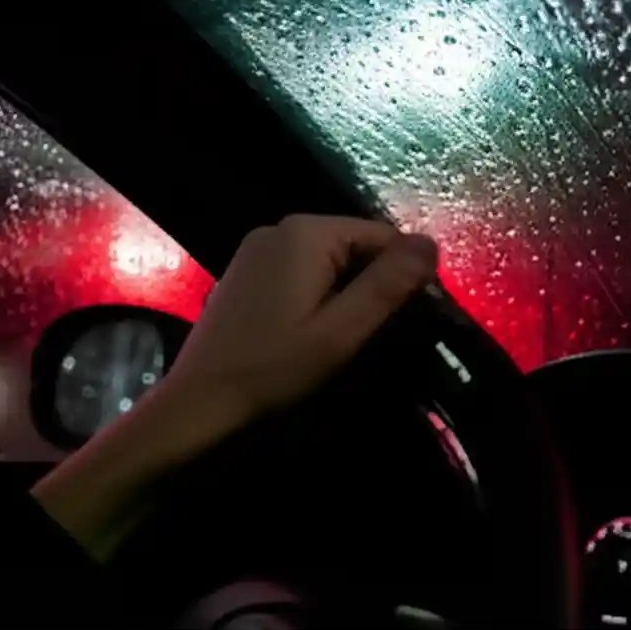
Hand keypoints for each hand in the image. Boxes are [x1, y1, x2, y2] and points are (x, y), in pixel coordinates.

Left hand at [167, 214, 438, 422]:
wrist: (199, 401)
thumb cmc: (273, 367)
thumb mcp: (340, 332)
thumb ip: (386, 286)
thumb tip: (431, 245)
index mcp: (306, 233)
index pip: (382, 235)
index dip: (407, 273)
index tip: (420, 317)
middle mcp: (280, 229)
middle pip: (354, 244)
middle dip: (375, 282)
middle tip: (383, 333)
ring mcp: (258, 250)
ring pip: (328, 260)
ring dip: (348, 291)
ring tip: (352, 336)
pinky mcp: (247, 273)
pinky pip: (300, 271)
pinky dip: (319, 294)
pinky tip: (317, 330)